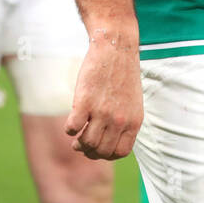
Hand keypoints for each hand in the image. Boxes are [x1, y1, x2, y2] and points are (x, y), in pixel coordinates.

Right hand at [65, 27, 142, 160]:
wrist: (116, 48)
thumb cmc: (122, 75)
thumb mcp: (132, 103)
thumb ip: (124, 123)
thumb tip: (107, 144)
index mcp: (134, 121)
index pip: (120, 152)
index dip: (107, 154)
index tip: (99, 148)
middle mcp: (120, 119)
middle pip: (101, 151)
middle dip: (90, 151)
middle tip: (83, 144)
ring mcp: (102, 112)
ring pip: (87, 143)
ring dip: (78, 144)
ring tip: (77, 137)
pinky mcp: (85, 102)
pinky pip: (72, 128)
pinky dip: (69, 129)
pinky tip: (72, 120)